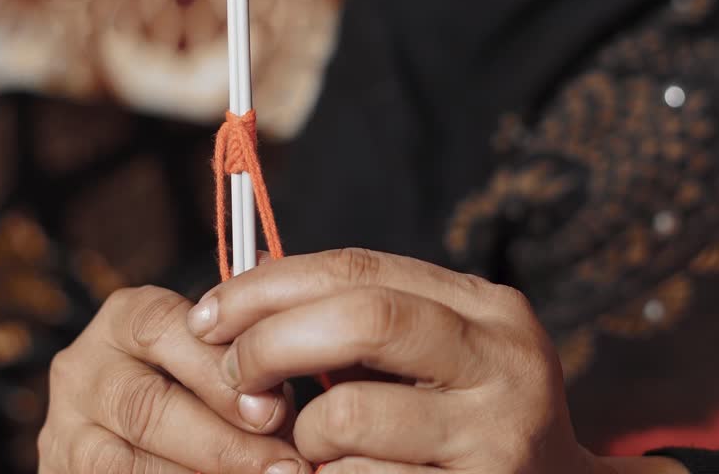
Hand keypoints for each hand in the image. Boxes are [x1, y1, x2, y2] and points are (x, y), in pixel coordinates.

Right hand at [38, 285, 312, 473]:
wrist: (129, 431)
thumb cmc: (192, 384)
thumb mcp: (208, 351)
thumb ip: (242, 347)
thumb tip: (291, 351)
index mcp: (124, 318)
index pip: (163, 329)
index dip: (219, 374)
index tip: (274, 411)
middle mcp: (84, 368)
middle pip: (147, 406)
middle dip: (223, 442)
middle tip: (282, 465)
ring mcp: (67, 427)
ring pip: (126, 463)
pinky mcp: (64, 471)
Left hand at [186, 248, 648, 472]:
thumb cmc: (468, 427)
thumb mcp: (442, 360)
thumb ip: (366, 323)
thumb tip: (249, 287)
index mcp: (492, 312)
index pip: (361, 270)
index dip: (271, 285)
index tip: (210, 311)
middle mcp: (507, 367)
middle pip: (363, 319)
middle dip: (272, 342)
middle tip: (236, 376)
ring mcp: (498, 441)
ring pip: (347, 415)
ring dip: (305, 434)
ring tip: (318, 448)